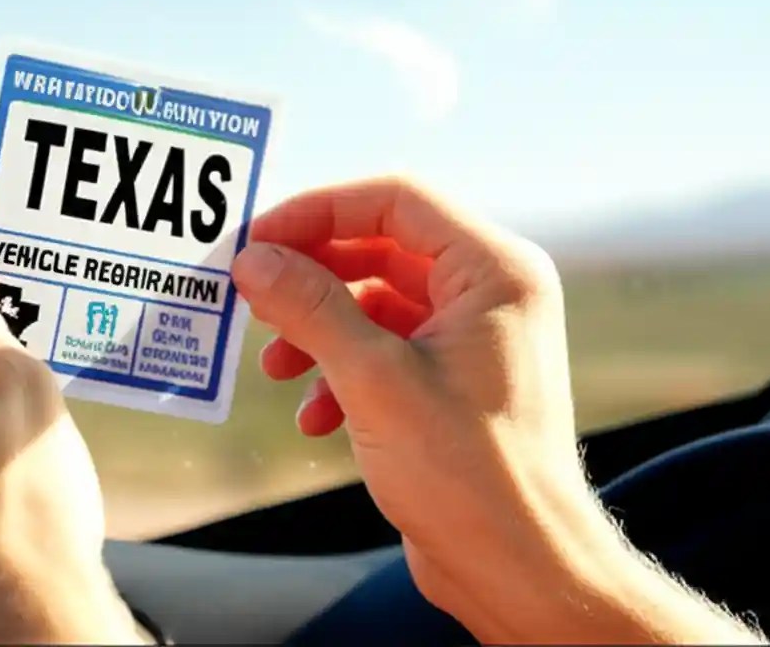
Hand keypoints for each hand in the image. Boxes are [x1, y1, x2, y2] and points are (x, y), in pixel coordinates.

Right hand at [231, 177, 762, 643]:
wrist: (517, 567)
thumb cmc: (470, 474)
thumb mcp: (374, 379)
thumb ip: (310, 308)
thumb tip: (253, 259)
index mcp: (494, 270)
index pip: (394, 201)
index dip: (317, 211)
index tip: (256, 240)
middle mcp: (489, 293)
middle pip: (378, 248)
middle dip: (310, 276)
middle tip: (252, 296)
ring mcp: (471, 338)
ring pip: (374, 302)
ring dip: (318, 330)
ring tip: (276, 366)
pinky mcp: (449, 381)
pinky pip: (382, 349)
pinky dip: (339, 373)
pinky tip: (316, 418)